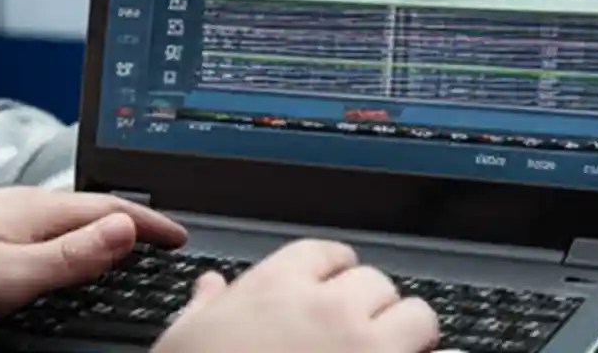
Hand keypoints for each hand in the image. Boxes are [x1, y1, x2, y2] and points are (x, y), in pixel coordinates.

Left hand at [0, 187, 186, 329]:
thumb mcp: (10, 276)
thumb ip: (72, 255)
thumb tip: (129, 229)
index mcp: (38, 212)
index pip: (113, 209)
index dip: (151, 223)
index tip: (181, 236)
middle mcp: (21, 205)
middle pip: (91, 207)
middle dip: (131, 221)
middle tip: (161, 239)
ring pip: (64, 216)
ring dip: (99, 227)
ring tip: (121, 243)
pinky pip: (41, 227)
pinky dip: (68, 236)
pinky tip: (56, 250)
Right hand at [154, 239, 439, 352]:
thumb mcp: (182, 345)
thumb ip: (205, 310)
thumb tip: (213, 288)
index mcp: (277, 289)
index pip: (326, 255)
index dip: (330, 275)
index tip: (329, 292)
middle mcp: (330, 309)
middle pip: (375, 283)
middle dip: (367, 308)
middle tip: (353, 337)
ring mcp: (367, 348)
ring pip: (416, 316)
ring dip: (406, 334)